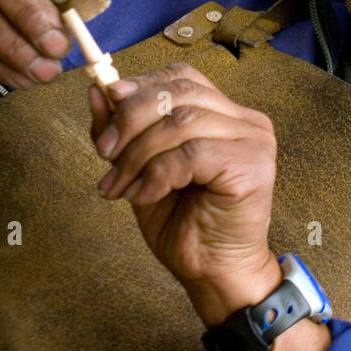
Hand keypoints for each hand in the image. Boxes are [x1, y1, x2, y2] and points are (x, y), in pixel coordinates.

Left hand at [87, 64, 278, 318]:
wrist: (213, 273)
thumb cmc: (182, 223)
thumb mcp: (140, 168)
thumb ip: (122, 129)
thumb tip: (97, 89)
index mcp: (226, 114)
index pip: (182, 77)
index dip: (140, 86)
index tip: (105, 106)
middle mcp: (246, 121)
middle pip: (179, 93)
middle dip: (131, 119)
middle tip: (104, 154)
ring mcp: (253, 141)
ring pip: (180, 123)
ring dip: (137, 154)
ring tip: (118, 185)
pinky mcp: (251, 167)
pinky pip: (189, 155)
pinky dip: (156, 174)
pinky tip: (143, 196)